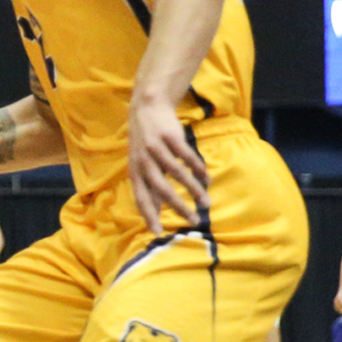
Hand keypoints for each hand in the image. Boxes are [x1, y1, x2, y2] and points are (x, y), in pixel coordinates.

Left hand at [127, 98, 208, 235]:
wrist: (146, 109)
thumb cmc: (145, 144)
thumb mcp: (140, 165)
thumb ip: (148, 186)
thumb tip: (155, 212)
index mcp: (135, 171)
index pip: (141, 197)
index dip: (148, 214)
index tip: (157, 232)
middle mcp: (143, 161)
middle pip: (160, 189)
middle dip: (177, 207)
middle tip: (193, 221)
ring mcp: (156, 148)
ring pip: (177, 173)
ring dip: (193, 189)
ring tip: (206, 202)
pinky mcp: (170, 136)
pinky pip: (186, 155)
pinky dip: (197, 168)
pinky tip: (206, 178)